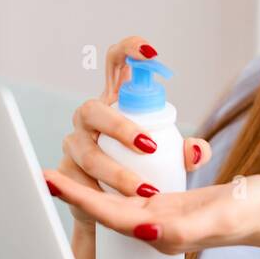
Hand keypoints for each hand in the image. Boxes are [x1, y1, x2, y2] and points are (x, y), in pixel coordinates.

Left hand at [42, 170, 259, 257]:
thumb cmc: (252, 213)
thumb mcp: (218, 217)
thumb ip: (182, 228)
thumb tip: (141, 228)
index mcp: (160, 232)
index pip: (108, 214)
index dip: (77, 196)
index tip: (49, 178)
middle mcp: (156, 229)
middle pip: (105, 211)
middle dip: (74, 194)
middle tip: (42, 174)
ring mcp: (164, 219)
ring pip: (116, 205)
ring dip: (88, 191)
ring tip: (61, 175)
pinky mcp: (174, 209)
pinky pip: (134, 199)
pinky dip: (112, 188)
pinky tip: (99, 177)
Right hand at [54, 35, 210, 227]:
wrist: (113, 207)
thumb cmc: (143, 170)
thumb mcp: (169, 159)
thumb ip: (188, 153)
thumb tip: (195, 150)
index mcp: (116, 103)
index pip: (116, 65)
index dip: (129, 51)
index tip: (151, 53)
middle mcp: (90, 118)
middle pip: (94, 109)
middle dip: (121, 128)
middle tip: (150, 147)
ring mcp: (74, 143)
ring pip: (87, 152)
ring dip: (116, 172)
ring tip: (145, 190)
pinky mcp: (64, 172)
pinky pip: (76, 180)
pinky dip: (99, 193)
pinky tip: (116, 204)